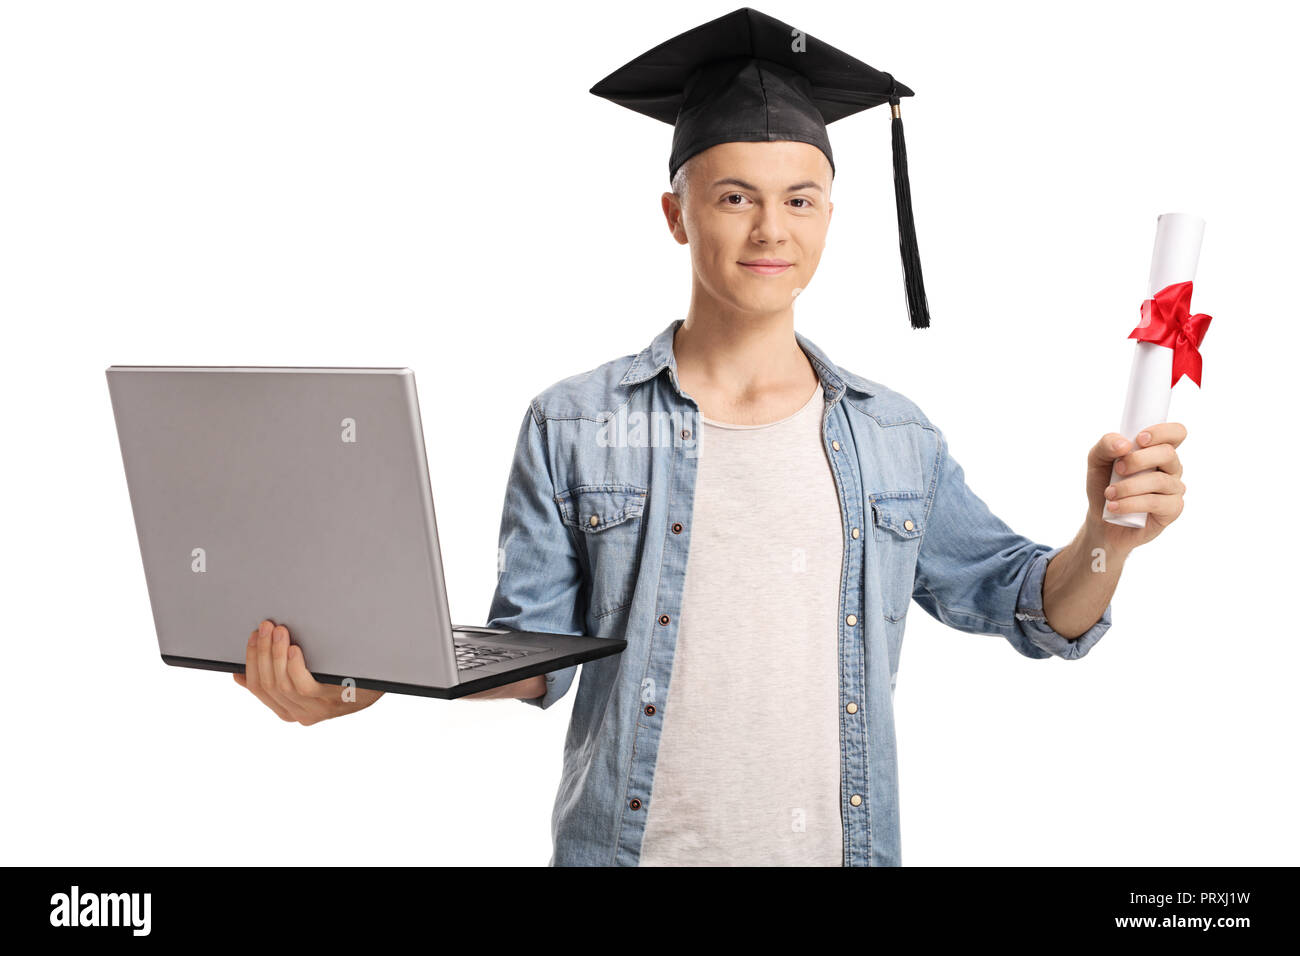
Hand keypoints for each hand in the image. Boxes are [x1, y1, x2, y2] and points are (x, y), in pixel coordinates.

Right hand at [233, 619, 382, 724]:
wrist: (379, 684)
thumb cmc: (342, 678)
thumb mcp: (305, 680)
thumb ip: (277, 679)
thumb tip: (241, 675)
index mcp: (286, 709)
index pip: (257, 687)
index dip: (251, 660)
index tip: (252, 636)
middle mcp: (297, 714)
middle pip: (267, 684)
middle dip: (261, 652)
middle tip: (264, 627)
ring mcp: (313, 711)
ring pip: (281, 683)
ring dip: (276, 653)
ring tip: (278, 631)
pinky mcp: (329, 702)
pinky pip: (303, 686)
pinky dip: (295, 666)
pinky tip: (294, 649)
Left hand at [1086, 423, 1187, 555]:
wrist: (1101, 520)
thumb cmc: (1104, 485)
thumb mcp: (1097, 461)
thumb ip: (1106, 445)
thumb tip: (1124, 444)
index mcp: (1158, 450)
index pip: (1176, 433)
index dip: (1162, 432)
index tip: (1139, 440)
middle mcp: (1171, 468)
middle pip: (1168, 453)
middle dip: (1138, 459)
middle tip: (1118, 468)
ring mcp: (1174, 489)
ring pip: (1159, 480)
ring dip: (1128, 486)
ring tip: (1109, 493)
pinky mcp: (1172, 509)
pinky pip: (1155, 502)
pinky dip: (1131, 503)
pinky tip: (1114, 506)